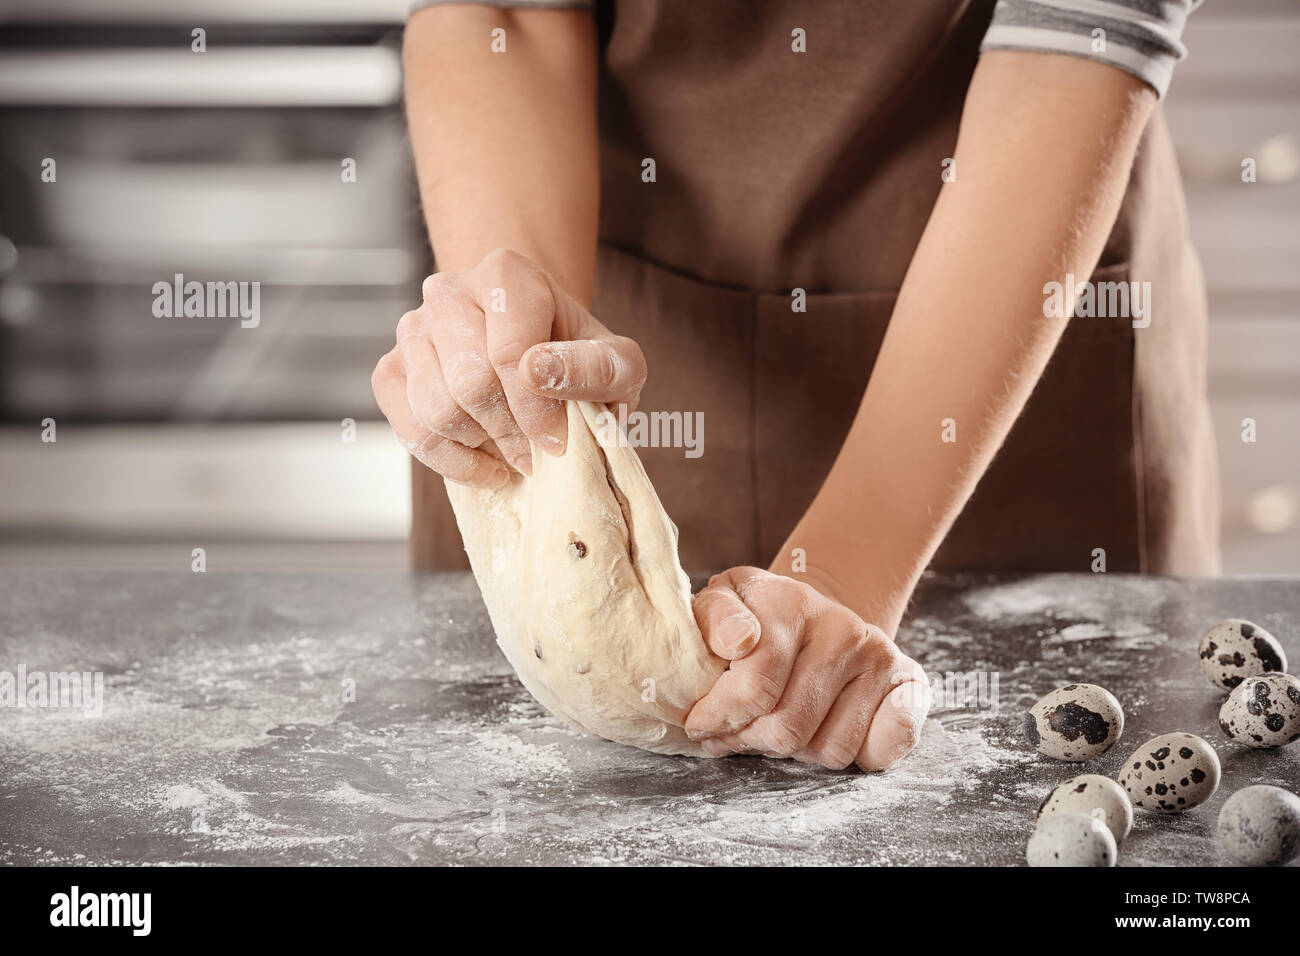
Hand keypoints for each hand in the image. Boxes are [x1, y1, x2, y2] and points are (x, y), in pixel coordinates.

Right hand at [371, 248, 645, 487]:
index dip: (536, 412)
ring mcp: (413, 329)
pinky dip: (451, 461)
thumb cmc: (580, 358)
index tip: (559, 442)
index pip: (509, 354)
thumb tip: (535, 370)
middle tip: (537, 451)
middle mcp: (449, 291)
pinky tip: (485, 462)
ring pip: (436, 410)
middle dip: (509, 433)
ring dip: (482, 445)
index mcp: (507, 275)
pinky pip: (410, 430)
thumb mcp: (618, 363)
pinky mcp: (391, 370)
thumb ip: (596, 366)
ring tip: (513, 450)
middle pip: (469, 384)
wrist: (536, 350)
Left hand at [687, 567, 929, 770]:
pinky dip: (857, 756)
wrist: (816, 614)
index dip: (718, 717)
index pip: (755, 688)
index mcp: (789, 602)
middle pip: (788, 729)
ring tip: (778, 724)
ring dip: (795, 752)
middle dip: (751, 741)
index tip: (701, 723)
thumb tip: (737, 642)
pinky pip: (883, 751)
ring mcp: (880, 656)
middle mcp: (842, 627)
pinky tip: (828, 731)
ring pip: (829, 751)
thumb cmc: (757, 620)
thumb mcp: (722, 603)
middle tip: (737, 731)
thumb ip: (712, 618)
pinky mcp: (910, 684)